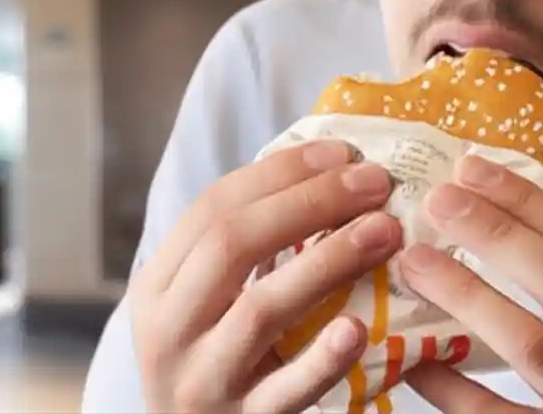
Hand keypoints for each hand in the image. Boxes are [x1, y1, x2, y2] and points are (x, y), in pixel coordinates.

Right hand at [130, 140, 401, 413]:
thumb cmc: (214, 362)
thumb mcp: (203, 304)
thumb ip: (242, 252)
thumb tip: (324, 173)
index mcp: (157, 286)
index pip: (211, 209)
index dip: (278, 174)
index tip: (341, 153)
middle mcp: (169, 328)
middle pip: (231, 245)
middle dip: (309, 203)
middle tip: (374, 183)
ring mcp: (204, 379)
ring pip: (260, 309)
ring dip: (328, 261)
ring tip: (385, 231)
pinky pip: (287, 390)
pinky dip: (322, 357)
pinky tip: (358, 329)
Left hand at [401, 155, 542, 412]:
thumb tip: (499, 220)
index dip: (528, 202)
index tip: (471, 169)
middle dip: (495, 234)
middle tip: (438, 200)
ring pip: (530, 343)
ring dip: (466, 294)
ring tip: (415, 261)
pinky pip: (492, 413)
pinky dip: (449, 383)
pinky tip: (413, 357)